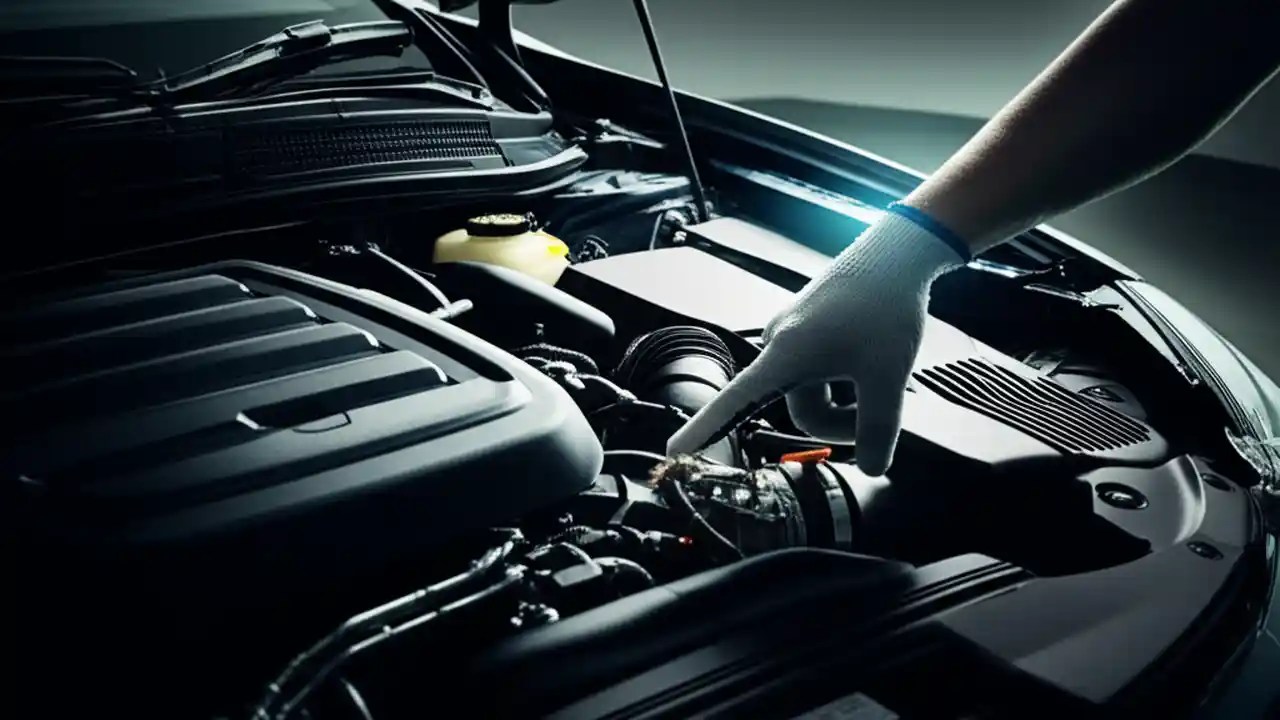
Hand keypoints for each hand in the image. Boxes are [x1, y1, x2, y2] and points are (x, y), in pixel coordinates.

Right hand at [666, 208, 967, 474]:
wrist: (895, 254)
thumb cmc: (884, 303)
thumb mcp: (887, 376)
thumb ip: (878, 428)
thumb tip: (873, 467)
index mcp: (784, 356)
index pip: (733, 405)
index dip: (702, 432)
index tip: (674, 455)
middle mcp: (779, 346)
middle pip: (803, 413)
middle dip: (841, 420)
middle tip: (879, 405)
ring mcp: (792, 337)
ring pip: (814, 393)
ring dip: (847, 398)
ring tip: (879, 372)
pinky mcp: (807, 331)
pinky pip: (817, 371)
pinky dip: (845, 378)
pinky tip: (871, 358)